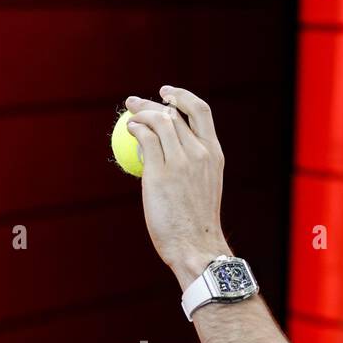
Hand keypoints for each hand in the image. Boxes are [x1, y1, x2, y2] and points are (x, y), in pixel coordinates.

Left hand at [125, 86, 229, 288]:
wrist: (196, 246)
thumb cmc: (195, 224)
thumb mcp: (202, 187)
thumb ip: (191, 166)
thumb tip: (166, 151)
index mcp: (214, 154)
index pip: (200, 112)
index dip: (182, 97)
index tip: (167, 95)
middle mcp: (199, 153)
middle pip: (174, 113)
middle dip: (152, 102)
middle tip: (134, 103)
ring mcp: (181, 162)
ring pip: (158, 121)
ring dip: (140, 114)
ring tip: (128, 118)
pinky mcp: (161, 173)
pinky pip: (145, 139)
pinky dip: (135, 130)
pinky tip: (129, 133)